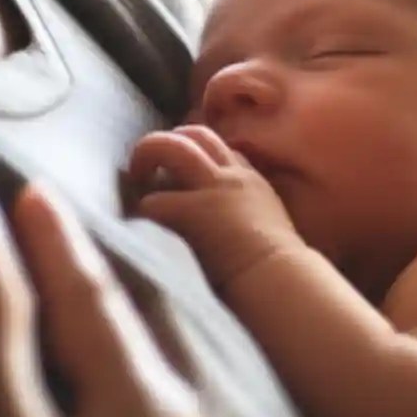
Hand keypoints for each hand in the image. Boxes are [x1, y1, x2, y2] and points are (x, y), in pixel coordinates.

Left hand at [124, 125, 304, 288]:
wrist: (281, 282)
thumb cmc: (279, 270)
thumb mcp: (273, 229)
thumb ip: (252, 218)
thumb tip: (234, 230)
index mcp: (252, 182)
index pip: (222, 149)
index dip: (198, 154)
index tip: (183, 172)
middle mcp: (233, 177)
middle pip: (196, 134)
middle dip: (166, 142)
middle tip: (148, 167)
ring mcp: (212, 190)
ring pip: (170, 146)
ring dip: (146, 155)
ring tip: (135, 178)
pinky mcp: (192, 211)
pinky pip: (153, 200)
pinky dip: (143, 211)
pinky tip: (140, 227)